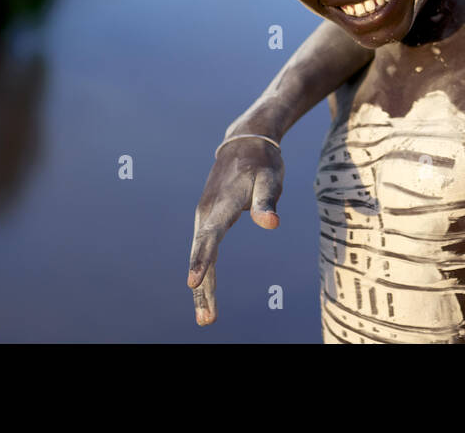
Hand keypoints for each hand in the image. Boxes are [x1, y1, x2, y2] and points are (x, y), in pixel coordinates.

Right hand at [187, 135, 284, 325]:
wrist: (246, 143)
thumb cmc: (261, 163)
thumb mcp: (269, 179)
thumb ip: (267, 202)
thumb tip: (272, 224)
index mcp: (220, 207)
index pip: (209, 238)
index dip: (201, 260)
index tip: (193, 282)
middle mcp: (206, 214)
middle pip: (201, 255)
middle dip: (202, 289)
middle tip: (207, 320)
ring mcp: (205, 218)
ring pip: (201, 256)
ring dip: (202, 287)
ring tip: (206, 318)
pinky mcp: (209, 220)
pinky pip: (205, 250)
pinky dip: (204, 272)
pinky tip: (205, 291)